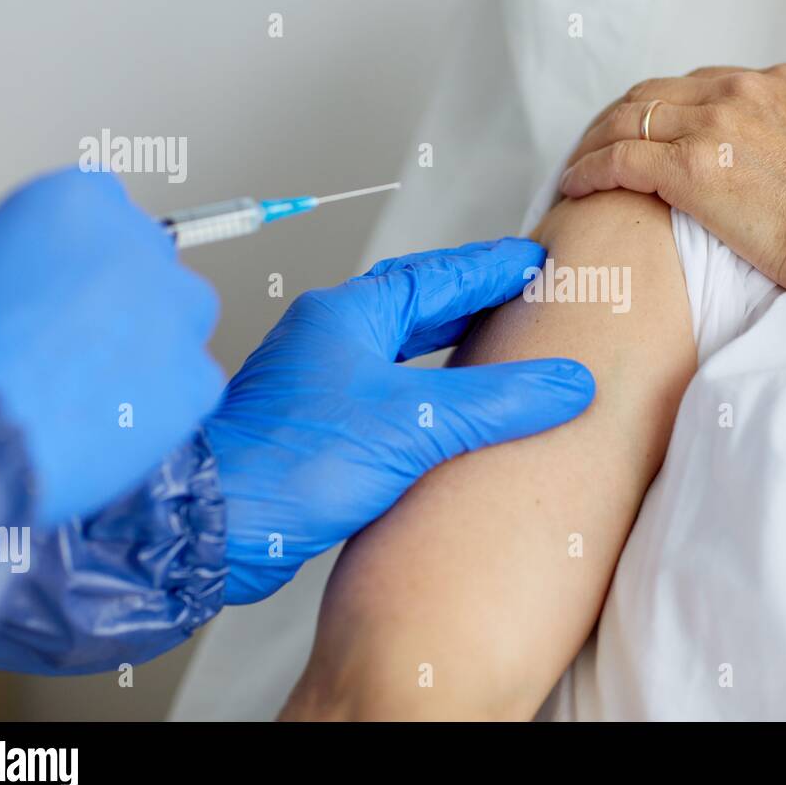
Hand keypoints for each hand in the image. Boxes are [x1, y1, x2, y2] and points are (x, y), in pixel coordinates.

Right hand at [0, 167, 223, 524]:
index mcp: (78, 201)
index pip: (102, 208)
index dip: (76, 251)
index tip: (61, 278)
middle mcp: (141, 248)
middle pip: (149, 260)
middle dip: (119, 295)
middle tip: (73, 338)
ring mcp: (177, 315)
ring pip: (183, 319)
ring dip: (151, 342)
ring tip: (91, 382)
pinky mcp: (195, 380)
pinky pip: (193, 383)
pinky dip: (163, 400)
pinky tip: (111, 418)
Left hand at [204, 238, 596, 604]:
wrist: (216, 524)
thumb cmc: (292, 460)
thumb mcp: (416, 421)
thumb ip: (500, 401)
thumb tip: (569, 384)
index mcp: (349, 315)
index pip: (439, 277)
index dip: (491, 268)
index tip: (533, 260)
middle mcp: (331, 340)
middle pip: (418, 307)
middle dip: (473, 300)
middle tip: (523, 294)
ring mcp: (321, 384)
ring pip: (400, 351)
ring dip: (448, 345)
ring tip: (498, 345)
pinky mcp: (320, 430)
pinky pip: (388, 393)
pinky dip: (427, 391)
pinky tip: (449, 414)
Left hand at [558, 64, 785, 293]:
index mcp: (778, 84)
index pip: (698, 84)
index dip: (661, 107)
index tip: (644, 131)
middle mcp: (742, 90)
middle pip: (654, 93)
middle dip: (617, 118)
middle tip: (595, 147)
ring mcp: (713, 123)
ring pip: (627, 119)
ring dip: (594, 143)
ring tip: (577, 169)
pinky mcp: (690, 165)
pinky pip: (618, 158)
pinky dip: (589, 169)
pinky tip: (574, 188)